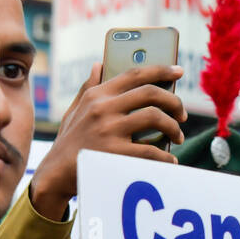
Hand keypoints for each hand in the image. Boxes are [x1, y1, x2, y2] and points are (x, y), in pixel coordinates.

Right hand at [31, 63, 188, 220]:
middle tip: (182, 114)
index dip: (161, 70)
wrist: (56, 174)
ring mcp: (109, 130)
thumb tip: (98, 64)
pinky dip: (166, 156)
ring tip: (178, 136)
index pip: (135, 73)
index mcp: (97, 95)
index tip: (178, 72)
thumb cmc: (70, 142)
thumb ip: (89, 88)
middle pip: (150, 93)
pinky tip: (170, 160)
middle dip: (174, 102)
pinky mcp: (115, 154)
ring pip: (155, 117)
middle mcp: (103, 108)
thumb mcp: (75, 110)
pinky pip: (151, 151)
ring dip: (174, 127)